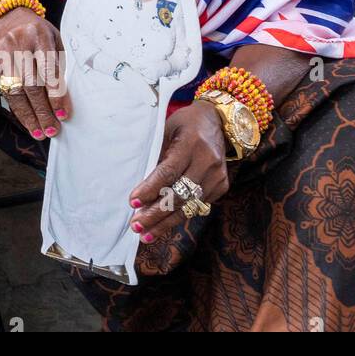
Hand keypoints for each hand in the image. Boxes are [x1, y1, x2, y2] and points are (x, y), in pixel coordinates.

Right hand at [0, 8, 70, 139]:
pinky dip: (17, 108)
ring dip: (28, 115)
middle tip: (53, 130)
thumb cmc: (39, 32)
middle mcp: (18, 43)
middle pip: (31, 83)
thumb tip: (68, 98)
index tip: (63, 114)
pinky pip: (5, 90)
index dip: (55, 94)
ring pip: (15, 90)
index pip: (48, 69)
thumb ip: (61, 63)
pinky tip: (27, 121)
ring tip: (39, 132)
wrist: (7, 17)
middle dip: (42, 110)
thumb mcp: (54, 39)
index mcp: (39, 35)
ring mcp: (2, 53)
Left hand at [128, 101, 228, 243]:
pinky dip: (179, 215)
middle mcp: (208, 162)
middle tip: (136, 226)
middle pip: (179, 194)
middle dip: (156, 214)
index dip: (150, 189)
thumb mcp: (166, 129)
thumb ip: (156, 153)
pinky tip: (163, 224)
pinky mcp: (222, 186)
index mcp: (192, 144)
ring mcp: (218, 176)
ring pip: (189, 206)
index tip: (132, 202)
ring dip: (166, 222)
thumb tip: (138, 182)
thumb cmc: (184, 124)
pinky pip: (198, 205)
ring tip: (146, 234)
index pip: (168, 172)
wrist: (218, 121)